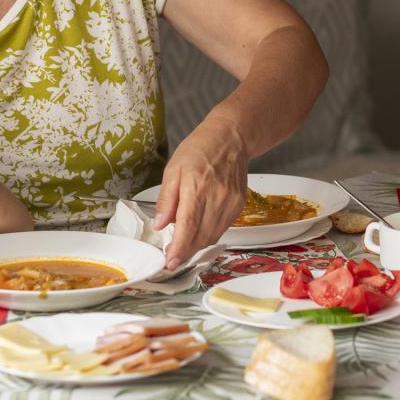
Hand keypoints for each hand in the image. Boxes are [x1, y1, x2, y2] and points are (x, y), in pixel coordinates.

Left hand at [153, 118, 248, 270]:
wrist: (230, 138)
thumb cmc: (200, 149)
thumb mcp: (173, 169)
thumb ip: (166, 199)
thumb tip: (160, 224)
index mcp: (197, 187)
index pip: (188, 227)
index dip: (179, 249)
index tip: (170, 261)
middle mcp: (217, 197)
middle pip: (201, 236)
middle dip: (186, 252)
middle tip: (172, 258)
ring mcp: (231, 202)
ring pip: (213, 236)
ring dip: (197, 246)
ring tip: (183, 247)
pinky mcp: (239, 205)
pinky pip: (223, 228)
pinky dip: (209, 234)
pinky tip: (199, 231)